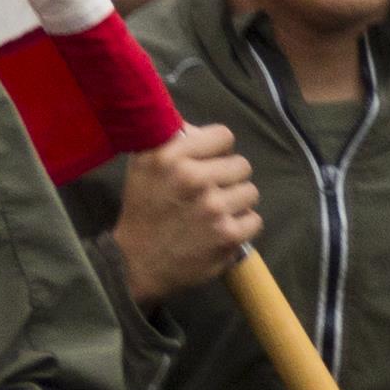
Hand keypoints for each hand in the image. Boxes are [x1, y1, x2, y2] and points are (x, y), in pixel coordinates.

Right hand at [115, 124, 262, 310]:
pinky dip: (241, 226)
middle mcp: (192, 178)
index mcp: (171, 156)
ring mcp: (213, 207)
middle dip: (229, 178)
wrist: (135, 262)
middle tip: (213, 192)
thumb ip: (172, 141)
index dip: (219, 150)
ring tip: (217, 212)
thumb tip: (199, 127)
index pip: (223, 136)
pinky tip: (222, 230)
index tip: (210, 162)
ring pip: (250, 192)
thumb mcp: (144, 165)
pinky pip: (254, 219)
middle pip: (241, 165)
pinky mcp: (227, 234)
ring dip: (236, 202)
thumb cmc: (142, 209)